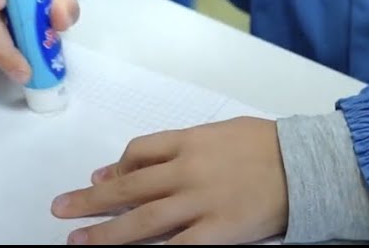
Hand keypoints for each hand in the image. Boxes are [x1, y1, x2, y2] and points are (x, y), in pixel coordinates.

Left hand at [51, 117, 287, 244]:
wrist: (307, 164)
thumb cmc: (268, 145)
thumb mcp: (221, 132)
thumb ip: (182, 145)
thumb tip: (140, 162)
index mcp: (189, 141)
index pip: (139, 152)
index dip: (114, 169)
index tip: (100, 180)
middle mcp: (187, 171)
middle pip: (128, 187)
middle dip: (90, 200)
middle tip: (61, 209)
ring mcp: (200, 202)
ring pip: (142, 220)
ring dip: (106, 232)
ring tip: (78, 239)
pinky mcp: (218, 230)